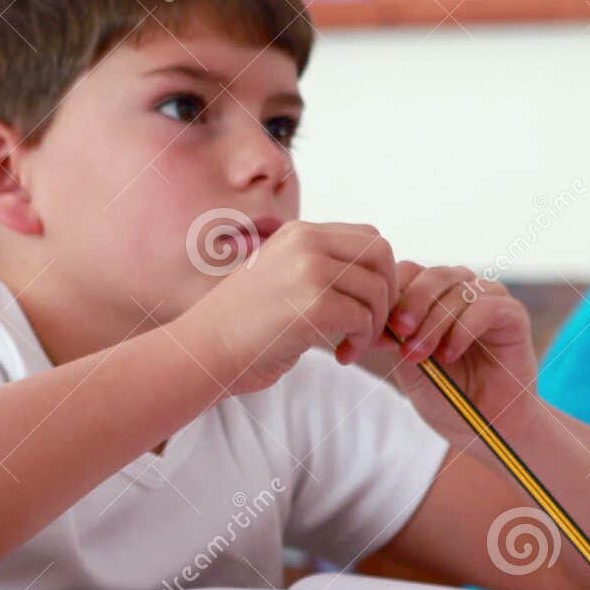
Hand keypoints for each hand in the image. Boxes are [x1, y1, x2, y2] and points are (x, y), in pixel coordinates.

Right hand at [171, 221, 397, 395]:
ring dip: (374, 324)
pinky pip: (363, 318)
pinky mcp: (313, 303)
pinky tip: (341, 355)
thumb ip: (321, 272)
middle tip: (369, 327)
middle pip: (381, 255)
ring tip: (351, 346)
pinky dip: (361, 341)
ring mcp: (309, 270)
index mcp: (298, 234)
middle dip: (386, 294)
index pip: (368, 239)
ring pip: (377, 289)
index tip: (366, 308)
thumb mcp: (281, 280)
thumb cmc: (241, 329)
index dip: (379, 274)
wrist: (203, 351)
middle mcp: (306, 242)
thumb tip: (378, 286)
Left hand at [382, 262, 539, 440]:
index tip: (375, 332)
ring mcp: (490, 299)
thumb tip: (370, 318)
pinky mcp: (513, 315)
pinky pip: (487, 307)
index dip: (389, 297)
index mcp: (433, 295)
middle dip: (411, 304)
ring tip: (419, 355)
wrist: (485, 425)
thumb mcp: (408, 364)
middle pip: (431, 276)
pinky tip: (449, 354)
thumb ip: (393, 337)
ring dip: (434, 323)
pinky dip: (463, 329)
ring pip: (457, 290)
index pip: (408, 273)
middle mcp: (461, 289)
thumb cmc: (445, 393)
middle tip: (399, 333)